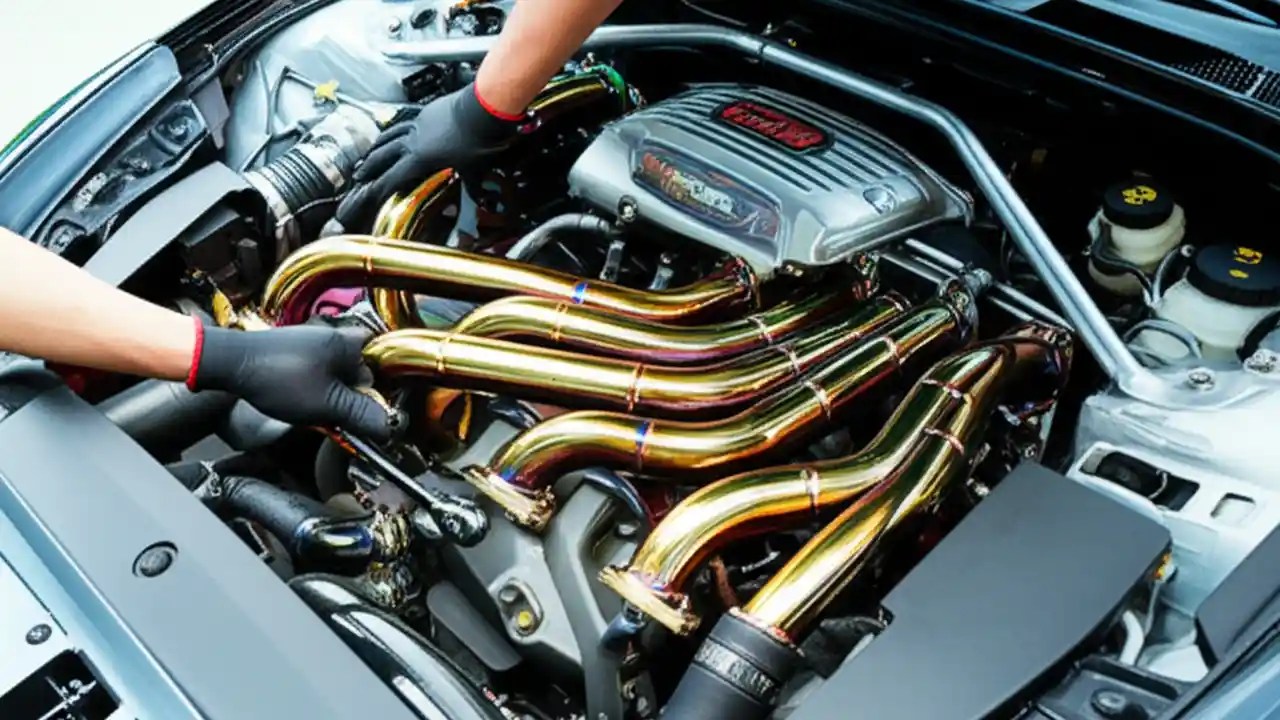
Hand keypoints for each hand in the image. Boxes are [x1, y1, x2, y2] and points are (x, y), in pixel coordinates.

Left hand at [189, 324, 392, 440]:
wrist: (229, 364)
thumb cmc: (276, 377)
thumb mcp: (327, 405)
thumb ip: (361, 416)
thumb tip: (389, 427)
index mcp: (348, 343)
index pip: (381, 366)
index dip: (379, 391)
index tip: (374, 411)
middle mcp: (333, 337)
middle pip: (360, 371)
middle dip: (355, 395)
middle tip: (346, 416)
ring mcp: (311, 341)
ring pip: (338, 374)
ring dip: (335, 395)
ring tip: (323, 413)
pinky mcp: (294, 350)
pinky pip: (318, 372)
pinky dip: (317, 389)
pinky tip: (305, 404)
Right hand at [334, 83, 521, 231]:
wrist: (484, 108)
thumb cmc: (478, 142)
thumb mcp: (475, 170)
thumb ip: (473, 185)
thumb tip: (481, 200)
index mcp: (420, 158)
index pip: (394, 176)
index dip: (381, 187)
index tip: (370, 194)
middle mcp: (413, 140)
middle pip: (384, 154)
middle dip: (370, 166)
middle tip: (358, 174)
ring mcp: (419, 123)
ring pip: (391, 134)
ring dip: (379, 145)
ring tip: (371, 151)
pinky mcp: (427, 111)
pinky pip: (406, 122)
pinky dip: (398, 129)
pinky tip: (399, 130)